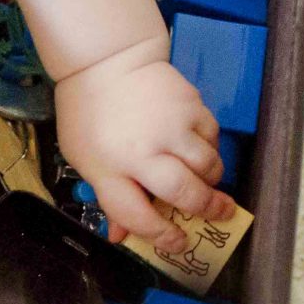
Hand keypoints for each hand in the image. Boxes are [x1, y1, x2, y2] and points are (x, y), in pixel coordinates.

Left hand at [55, 51, 235, 252]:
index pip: (137, 214)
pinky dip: (211, 150)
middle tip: (218, 215)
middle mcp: (143, 150)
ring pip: (207, 166)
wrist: (106, 61)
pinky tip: (199, 150)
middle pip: (183, 193)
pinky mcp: (191, 106)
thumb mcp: (86, 159)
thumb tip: (123, 235)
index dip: (160, 236)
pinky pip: (213, 138)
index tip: (177, 242)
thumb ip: (109, 197)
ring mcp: (171, 126)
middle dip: (205, 210)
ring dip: (211, 180)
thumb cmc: (90, 114)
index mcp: (109, 168)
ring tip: (207, 183)